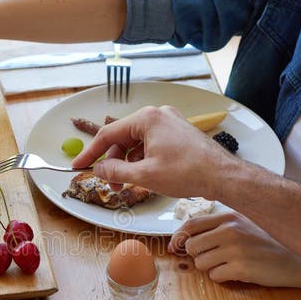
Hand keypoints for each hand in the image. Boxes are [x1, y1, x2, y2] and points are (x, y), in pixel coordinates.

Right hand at [72, 105, 234, 198]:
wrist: (222, 175)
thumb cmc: (187, 172)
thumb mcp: (144, 175)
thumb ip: (116, 172)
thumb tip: (98, 170)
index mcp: (146, 119)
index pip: (108, 134)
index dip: (91, 152)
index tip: (78, 165)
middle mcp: (157, 115)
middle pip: (123, 137)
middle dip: (113, 162)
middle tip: (108, 184)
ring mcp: (169, 122)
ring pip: (137, 142)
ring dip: (128, 162)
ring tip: (127, 184)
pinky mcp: (178, 132)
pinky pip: (151, 143)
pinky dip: (143, 159)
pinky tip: (144, 175)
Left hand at [171, 210, 300, 287]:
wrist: (299, 260)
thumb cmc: (272, 243)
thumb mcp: (247, 223)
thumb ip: (221, 226)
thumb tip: (188, 236)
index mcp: (230, 216)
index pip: (191, 224)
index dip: (180, 238)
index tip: (177, 246)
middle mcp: (230, 230)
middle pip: (192, 246)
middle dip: (199, 256)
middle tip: (214, 258)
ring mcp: (235, 249)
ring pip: (201, 263)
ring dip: (211, 268)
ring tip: (230, 264)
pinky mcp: (240, 268)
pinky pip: (215, 277)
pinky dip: (223, 278)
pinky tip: (238, 272)